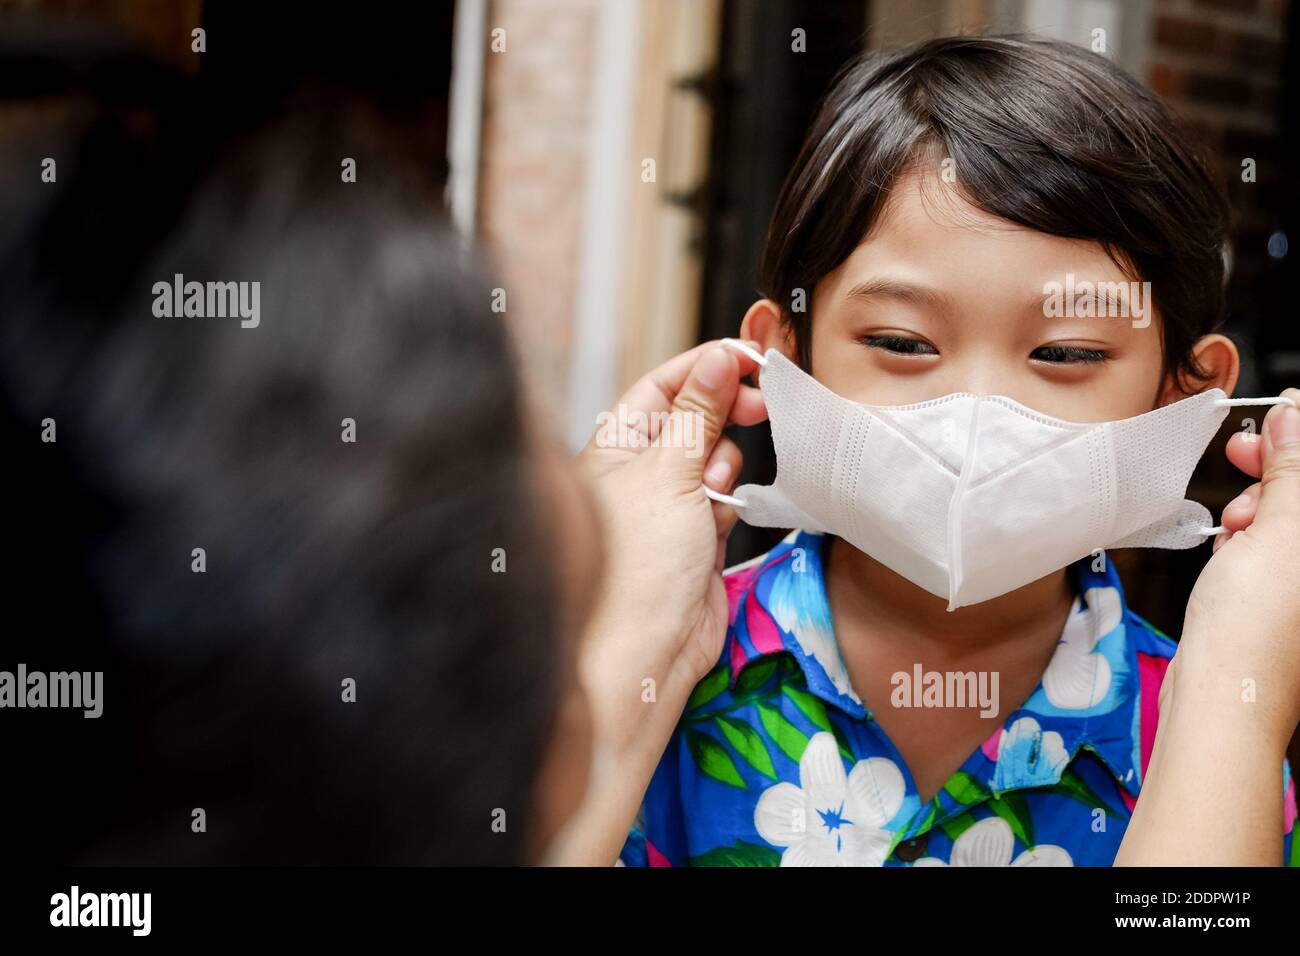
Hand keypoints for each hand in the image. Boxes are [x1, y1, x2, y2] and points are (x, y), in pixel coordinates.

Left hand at [575, 341, 765, 759]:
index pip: (662, 385)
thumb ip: (699, 414)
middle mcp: (638, 471)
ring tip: (716, 492)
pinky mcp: (696, 537)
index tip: (750, 358)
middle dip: (725, 411)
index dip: (705, 366)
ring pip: (714, 458)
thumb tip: (718, 359)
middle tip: (760, 405)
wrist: (647, 653)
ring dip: (726, 465)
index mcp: (615, 446)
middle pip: (692, 416)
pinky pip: (725, 500)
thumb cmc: (637, 565)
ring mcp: (668, 505)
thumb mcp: (671, 473)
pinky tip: (723, 521)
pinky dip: (731, 503)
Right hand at [1175, 388, 1299, 744]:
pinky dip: (1250, 544)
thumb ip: (1292, 469)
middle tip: (1241, 462)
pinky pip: (1274, 552)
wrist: (1222, 696)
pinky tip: (1230, 553)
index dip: (1299, 443)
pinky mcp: (1287, 605)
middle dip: (1277, 476)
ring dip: (1258, 511)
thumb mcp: (1276, 530)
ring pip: (1290, 522)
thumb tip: (1295, 416)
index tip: (1272, 426)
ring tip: (1232, 528)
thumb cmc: (1253, 633)